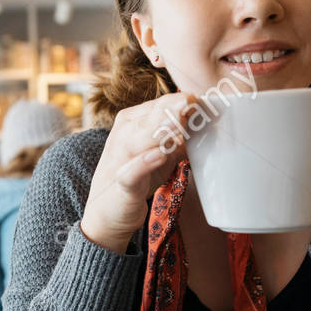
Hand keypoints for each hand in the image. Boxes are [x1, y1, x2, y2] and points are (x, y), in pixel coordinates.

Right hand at [79, 92, 194, 250]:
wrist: (107, 210)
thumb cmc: (137, 176)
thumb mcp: (159, 150)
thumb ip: (178, 135)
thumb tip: (203, 118)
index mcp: (131, 122)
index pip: (159, 105)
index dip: (180, 102)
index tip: (200, 100)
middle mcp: (123, 136)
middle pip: (150, 119)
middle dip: (170, 111)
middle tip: (190, 101)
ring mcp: (120, 159)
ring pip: (139, 140)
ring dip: (159, 132)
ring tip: (179, 124)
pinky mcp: (122, 184)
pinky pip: (132, 172)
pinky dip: (145, 163)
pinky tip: (160, 155)